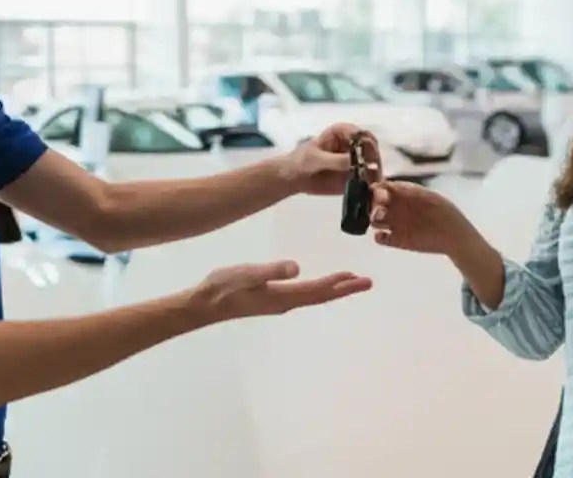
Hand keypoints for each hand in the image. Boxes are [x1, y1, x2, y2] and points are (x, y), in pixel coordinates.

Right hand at [189, 261, 372, 321]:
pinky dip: (318, 288)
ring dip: (333, 289)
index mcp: (284, 296)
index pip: (320, 290)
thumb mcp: (247, 273)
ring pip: (314, 296)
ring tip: (349, 281)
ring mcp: (278, 303)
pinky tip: (317, 283)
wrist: (204, 305)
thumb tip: (297, 268)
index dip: (342, 285)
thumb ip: (271, 270)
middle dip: (345, 289)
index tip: (363, 280)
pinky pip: (303, 295)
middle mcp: (286, 303)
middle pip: (322, 296)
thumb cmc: (224, 287)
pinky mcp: (271, 299)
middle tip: (367, 282)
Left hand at [277, 123, 382, 195]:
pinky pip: (368, 180)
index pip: (362, 134)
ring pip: (373, 165)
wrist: (292, 179)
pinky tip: (370, 190)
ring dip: (375, 174)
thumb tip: (359, 162)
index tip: (367, 157)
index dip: (367, 144)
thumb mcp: (316, 159)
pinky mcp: (356, 176)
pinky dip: (371, 185)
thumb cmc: (300, 162)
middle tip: (373, 172)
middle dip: (374, 160)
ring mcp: (357, 160)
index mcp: (343, 131)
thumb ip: (337, 160)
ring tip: (372, 183)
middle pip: (372, 149)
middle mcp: (353, 143)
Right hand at [367, 180, 476, 255]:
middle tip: (375, 208)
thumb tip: (387, 185)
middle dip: (370, 204)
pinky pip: (381, 238)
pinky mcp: (398, 240)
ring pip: (374, 220)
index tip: (373, 191)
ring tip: (377, 221)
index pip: (383, 188)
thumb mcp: (427, 198)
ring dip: (372, 220)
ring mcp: (397, 224)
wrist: (455, 237)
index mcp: (404, 194)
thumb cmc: (444, 213)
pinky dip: (379, 237)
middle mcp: (398, 208)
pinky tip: (382, 236)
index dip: (376, 189)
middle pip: (374, 204)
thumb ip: (407, 192)